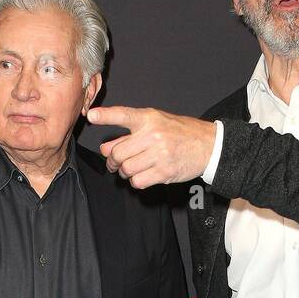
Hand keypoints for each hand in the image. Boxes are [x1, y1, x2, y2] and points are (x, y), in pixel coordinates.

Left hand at [87, 105, 216, 187]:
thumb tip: (105, 149)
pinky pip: (138, 181)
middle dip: (112, 161)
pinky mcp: (165, 172)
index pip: (123, 115)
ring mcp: (159, 154)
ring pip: (126, 169)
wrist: (207, 145)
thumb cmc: (178, 133)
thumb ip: (128, 136)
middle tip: (114, 164)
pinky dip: (135, 181)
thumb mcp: (154, 125)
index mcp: (149, 118)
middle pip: (118, 153)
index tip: (91, 116)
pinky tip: (142, 176)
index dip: (106, 116)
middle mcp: (153, 135)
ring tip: (131, 169)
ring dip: (124, 172)